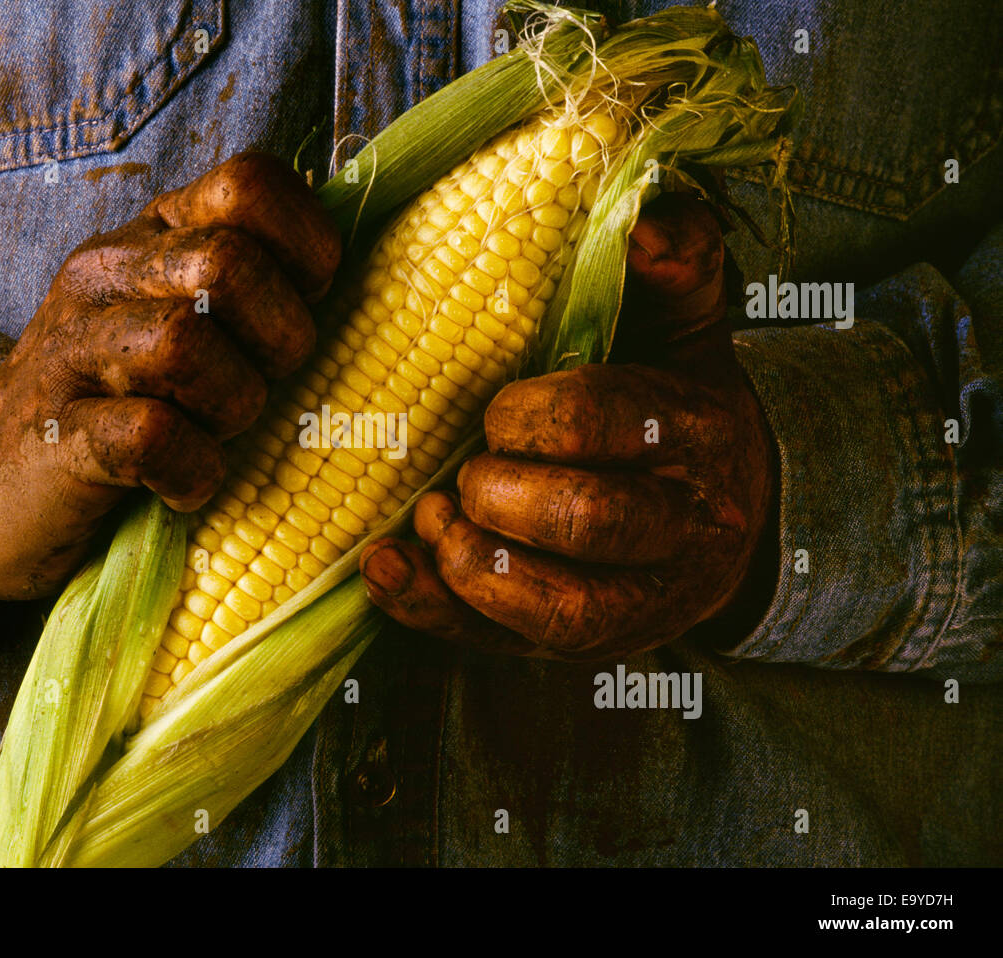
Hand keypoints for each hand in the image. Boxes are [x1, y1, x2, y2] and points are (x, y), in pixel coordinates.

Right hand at [0, 153, 340, 600]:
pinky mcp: (56, 434)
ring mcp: (72, 350)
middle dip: (281, 338)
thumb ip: (250, 289)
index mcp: (151, 234)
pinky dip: (194, 472)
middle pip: (229, 263)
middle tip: (268, 384)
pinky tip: (189, 486)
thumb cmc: (121, 403)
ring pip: (187, 345)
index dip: (309, 245)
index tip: (310, 306)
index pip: (251, 182)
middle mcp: (105, 274)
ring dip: (235, 406)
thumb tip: (374, 287)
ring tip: (220, 434)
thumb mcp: (177, 319)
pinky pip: (152, 436)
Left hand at [359, 193, 777, 659]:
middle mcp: (680, 531)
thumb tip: (643, 220)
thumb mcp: (687, 318)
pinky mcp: (573, 644)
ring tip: (431, 517)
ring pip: (557, 609)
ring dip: (472, 562)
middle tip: (471, 470)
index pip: (611, 421)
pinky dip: (429, 609)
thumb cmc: (674, 395)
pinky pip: (499, 646)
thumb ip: (676, 258)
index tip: (497, 410)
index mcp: (700, 434)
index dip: (537, 414)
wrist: (719, 505)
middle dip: (507, 492)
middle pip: (588, 521)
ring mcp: (632, 603)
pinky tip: (382, 566)